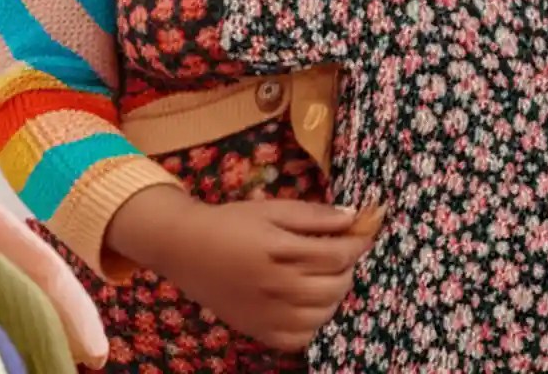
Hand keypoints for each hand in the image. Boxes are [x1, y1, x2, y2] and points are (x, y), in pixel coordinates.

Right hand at [107, 188, 371, 350]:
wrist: (185, 249)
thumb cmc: (231, 223)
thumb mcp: (273, 209)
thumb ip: (315, 215)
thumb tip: (354, 217)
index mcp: (282, 251)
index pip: (340, 253)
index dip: (358, 242)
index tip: (362, 232)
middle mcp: (278, 286)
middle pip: (338, 284)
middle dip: (348, 266)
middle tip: (339, 252)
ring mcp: (269, 314)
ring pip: (325, 312)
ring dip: (334, 293)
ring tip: (323, 276)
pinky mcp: (259, 331)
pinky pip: (302, 337)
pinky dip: (313, 323)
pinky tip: (305, 302)